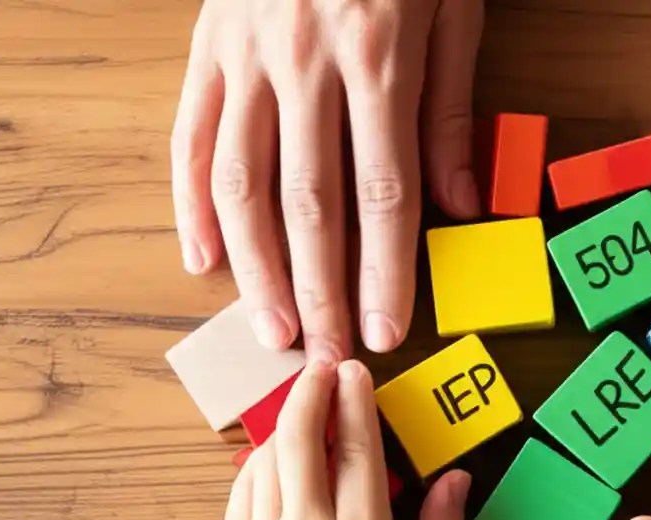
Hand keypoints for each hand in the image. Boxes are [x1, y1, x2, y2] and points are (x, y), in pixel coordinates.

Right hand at [171, 0, 483, 360]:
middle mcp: (304, 62)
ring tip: (270, 328)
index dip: (385, 271)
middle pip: (309, 203)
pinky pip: (189, 134)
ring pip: (241, 181)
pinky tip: (204, 257)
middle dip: (320, 289)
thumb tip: (460, 206)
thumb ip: (452, 110)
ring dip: (254, 266)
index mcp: (378, 56)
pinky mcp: (207, 45)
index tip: (388, 331)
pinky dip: (191, 202)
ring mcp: (245, 54)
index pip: (383, 192)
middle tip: (327, 354)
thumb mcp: (456, 9)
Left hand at [186, 360, 469, 519]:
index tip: (358, 371)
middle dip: (313, 390)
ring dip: (287, 419)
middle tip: (323, 366)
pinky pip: (244, 483)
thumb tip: (456, 481)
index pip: (360, 450)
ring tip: (304, 401)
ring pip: (271, 453)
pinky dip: (261, 455)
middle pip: (305, 435)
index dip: (358, 402)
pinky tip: (276, 452)